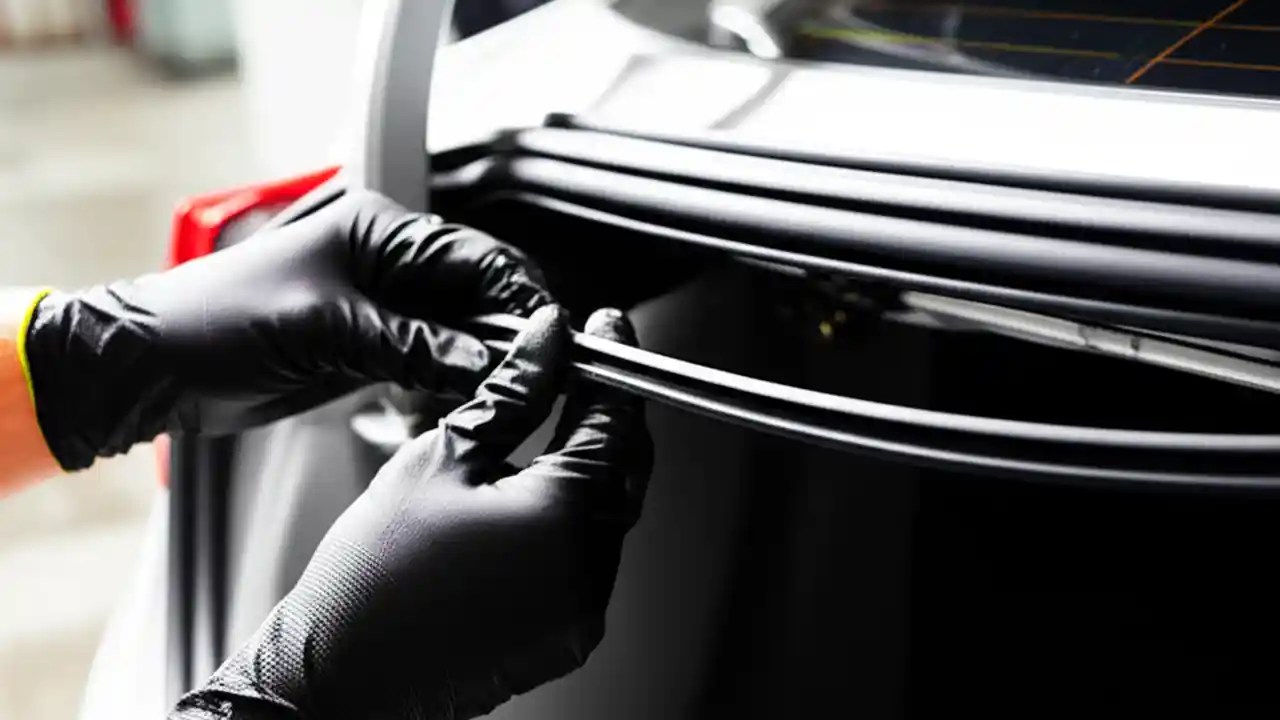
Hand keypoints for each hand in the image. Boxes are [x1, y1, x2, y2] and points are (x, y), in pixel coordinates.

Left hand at [24, 185, 551, 469]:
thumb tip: (483, 363)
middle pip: (474, 292)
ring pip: (458, 329)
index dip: (516, 295)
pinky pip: (431, 358)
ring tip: (509, 390)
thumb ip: (410, 344)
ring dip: (482, 359)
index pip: (472, 255)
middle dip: (506, 330)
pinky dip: (451, 378)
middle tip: (538, 371)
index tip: (550, 336)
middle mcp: (385, 260)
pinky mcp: (370, 345)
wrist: (155, 367)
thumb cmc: (216, 322)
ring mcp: (379, 305)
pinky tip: (466, 398)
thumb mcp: (323, 327)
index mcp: (375, 228)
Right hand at [171, 305, 652, 719]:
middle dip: (605, 416)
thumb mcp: (440, 459)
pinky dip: (571, 519)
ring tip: (546, 428)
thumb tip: (546, 341)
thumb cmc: (371, 573)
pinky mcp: (565, 636)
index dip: (610, 368)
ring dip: (590, 468)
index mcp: (561, 520)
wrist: (339, 676)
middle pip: (624, 470)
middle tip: (575, 372)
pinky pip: (587, 560)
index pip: (615, 424)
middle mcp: (587, 573)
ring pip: (609, 515)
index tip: (603, 330)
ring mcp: (580, 613)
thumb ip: (510, 393)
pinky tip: (532, 493)